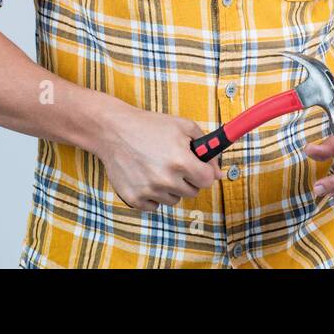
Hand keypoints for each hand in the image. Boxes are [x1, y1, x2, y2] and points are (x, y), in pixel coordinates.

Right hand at [93, 97, 223, 211]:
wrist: (114, 131)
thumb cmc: (151, 126)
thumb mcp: (184, 126)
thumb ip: (207, 149)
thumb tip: (218, 174)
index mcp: (181, 161)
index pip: (207, 181)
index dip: (203, 172)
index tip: (196, 166)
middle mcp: (166, 180)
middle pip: (191, 192)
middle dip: (187, 179)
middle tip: (174, 163)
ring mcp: (148, 191)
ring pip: (173, 200)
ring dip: (170, 188)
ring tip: (157, 168)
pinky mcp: (134, 199)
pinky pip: (154, 206)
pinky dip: (153, 195)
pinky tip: (146, 177)